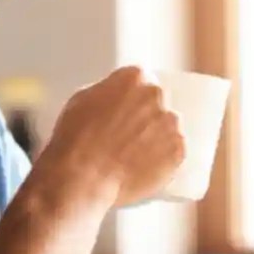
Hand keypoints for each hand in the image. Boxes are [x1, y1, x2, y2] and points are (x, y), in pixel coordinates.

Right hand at [32, 66, 185, 209]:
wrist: (82, 177)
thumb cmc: (75, 138)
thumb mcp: (82, 100)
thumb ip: (107, 92)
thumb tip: (116, 99)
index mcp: (134, 76)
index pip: (142, 80)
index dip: (133, 97)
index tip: (127, 110)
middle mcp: (158, 95)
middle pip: (159, 102)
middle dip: (148, 115)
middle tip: (131, 135)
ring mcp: (171, 123)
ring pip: (169, 127)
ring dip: (158, 137)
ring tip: (136, 156)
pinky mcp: (178, 150)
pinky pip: (176, 152)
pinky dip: (165, 160)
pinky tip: (145, 168)